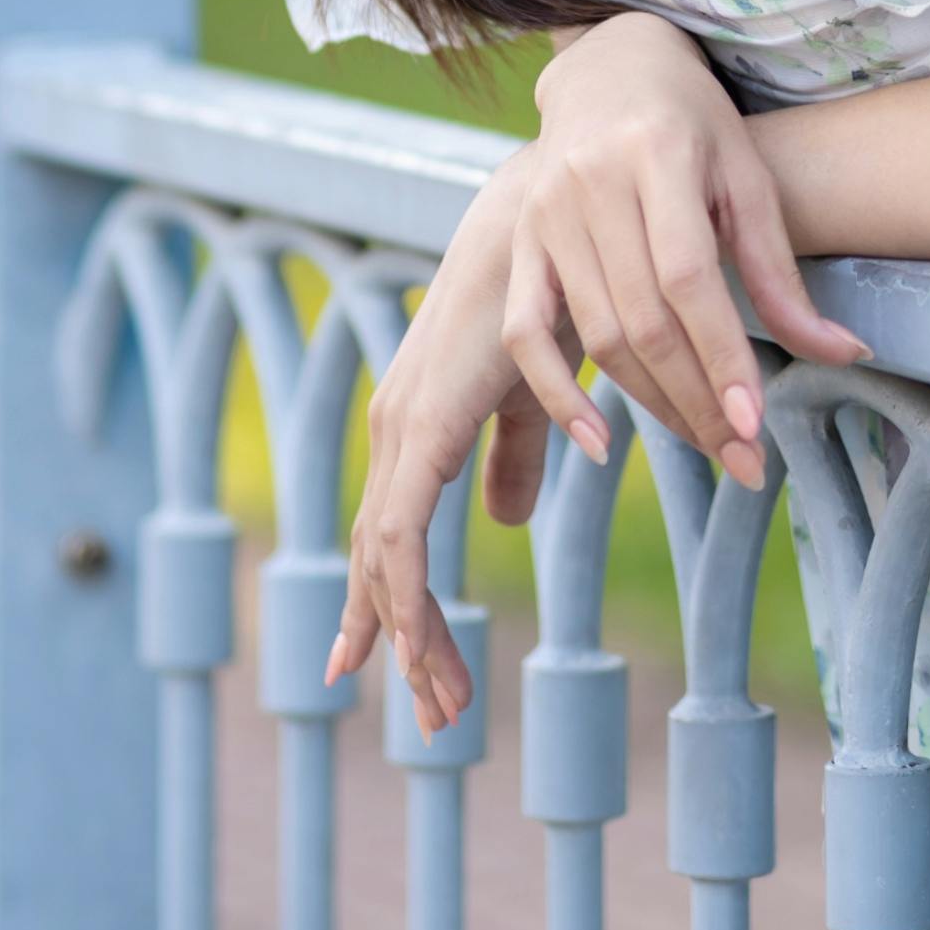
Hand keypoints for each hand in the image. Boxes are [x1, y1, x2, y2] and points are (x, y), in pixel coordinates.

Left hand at [329, 161, 551, 734]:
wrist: (551, 212)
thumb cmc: (552, 286)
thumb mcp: (533, 392)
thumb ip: (515, 450)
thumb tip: (506, 520)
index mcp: (418, 424)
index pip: (393, 537)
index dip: (398, 611)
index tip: (419, 676)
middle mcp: (396, 427)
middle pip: (378, 562)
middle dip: (402, 644)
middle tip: (437, 717)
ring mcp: (401, 426)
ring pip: (382, 561)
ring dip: (409, 638)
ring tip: (444, 704)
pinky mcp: (421, 424)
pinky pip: (400, 531)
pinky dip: (412, 593)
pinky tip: (438, 636)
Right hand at [502, 14, 867, 486]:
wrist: (610, 70)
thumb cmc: (696, 127)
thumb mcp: (748, 181)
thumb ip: (781, 274)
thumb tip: (847, 355)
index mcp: (658, 154)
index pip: (687, 275)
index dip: (721, 354)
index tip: (754, 424)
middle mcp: (591, 181)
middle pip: (641, 317)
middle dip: (696, 400)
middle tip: (743, 459)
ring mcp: (545, 211)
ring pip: (595, 333)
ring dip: (653, 405)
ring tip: (708, 444)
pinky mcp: (519, 239)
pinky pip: (528, 332)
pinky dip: (557, 395)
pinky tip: (599, 442)